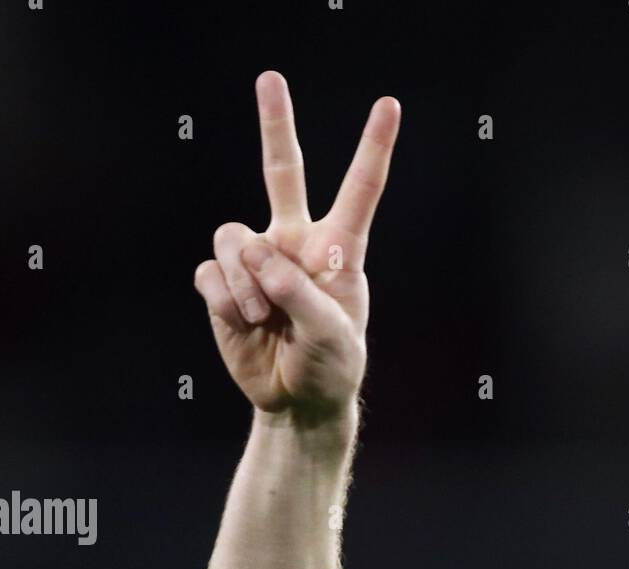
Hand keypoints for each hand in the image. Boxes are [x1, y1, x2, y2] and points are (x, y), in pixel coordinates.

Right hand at [194, 71, 399, 424]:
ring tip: (263, 316)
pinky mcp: (224, 285)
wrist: (297, 400)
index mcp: (337, 250)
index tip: (389, 106)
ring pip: (233, 237)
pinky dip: (225, 300)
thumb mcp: (332, 336)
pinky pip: (211, 273)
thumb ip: (300, 293)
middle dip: (276, 125)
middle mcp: (294, 244)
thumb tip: (257, 254)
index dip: (373, 149)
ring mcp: (257, 262)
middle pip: (282, 173)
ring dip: (245, 280)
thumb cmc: (331, 366)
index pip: (358, 191)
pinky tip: (244, 321)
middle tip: (271, 79)